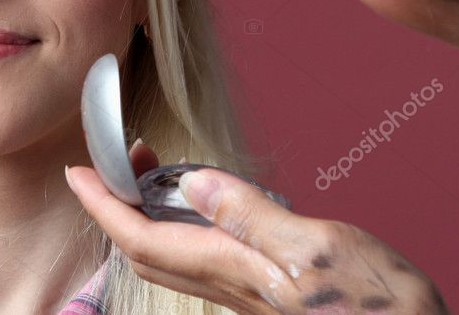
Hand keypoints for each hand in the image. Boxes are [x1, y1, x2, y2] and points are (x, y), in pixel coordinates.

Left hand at [66, 141, 449, 313]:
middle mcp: (231, 287)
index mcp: (235, 270)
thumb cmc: (381, 309)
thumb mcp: (320, 251)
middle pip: (147, 249)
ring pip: (172, 256)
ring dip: (146, 213)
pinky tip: (203, 207)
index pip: (142, 236)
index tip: (77, 172)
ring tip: (149, 171)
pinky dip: (182, 226)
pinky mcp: (264, 297)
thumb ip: (253, 218)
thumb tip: (196, 184)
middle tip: (114, 159)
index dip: (102, 205)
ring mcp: (246, 295)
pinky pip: (201, 260)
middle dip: (116, 204)